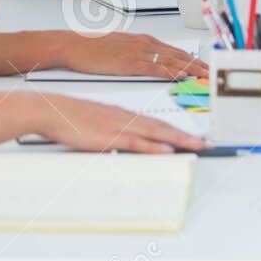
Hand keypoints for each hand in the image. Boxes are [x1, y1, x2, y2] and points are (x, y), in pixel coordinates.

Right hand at [26, 94, 205, 153]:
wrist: (52, 110)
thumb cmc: (70, 116)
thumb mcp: (97, 123)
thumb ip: (114, 130)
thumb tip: (126, 141)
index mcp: (125, 114)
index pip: (158, 123)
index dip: (179, 130)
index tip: (194, 137)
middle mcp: (128, 118)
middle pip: (164, 127)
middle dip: (188, 136)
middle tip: (208, 143)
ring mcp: (121, 126)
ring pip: (157, 133)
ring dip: (180, 140)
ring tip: (198, 147)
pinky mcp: (110, 135)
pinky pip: (138, 142)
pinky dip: (155, 147)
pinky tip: (168, 150)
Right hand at [62, 32, 206, 80]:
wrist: (73, 45)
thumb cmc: (91, 48)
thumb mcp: (120, 48)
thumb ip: (136, 53)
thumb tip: (148, 61)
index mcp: (143, 41)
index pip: (175, 51)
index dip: (192, 60)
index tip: (204, 67)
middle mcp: (145, 44)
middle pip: (179, 55)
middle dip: (198, 65)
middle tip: (213, 72)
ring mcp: (139, 53)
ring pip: (173, 61)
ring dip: (192, 70)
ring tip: (206, 77)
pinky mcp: (131, 64)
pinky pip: (157, 69)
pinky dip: (173, 73)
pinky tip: (182, 77)